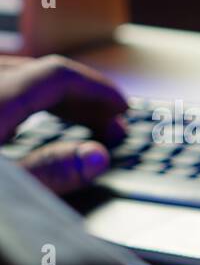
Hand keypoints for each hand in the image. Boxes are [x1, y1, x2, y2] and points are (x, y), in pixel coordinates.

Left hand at [0, 55, 127, 193]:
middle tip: (109, 126)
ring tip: (78, 122)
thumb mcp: (2, 191)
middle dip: (81, 97)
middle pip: (40, 73)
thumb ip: (47, 172)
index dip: (98, 89)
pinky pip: (1, 84)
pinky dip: (24, 98)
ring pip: (17, 76)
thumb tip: (96, 157)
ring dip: (53, 97)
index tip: (122, 108)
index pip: (58, 75)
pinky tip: (30, 120)